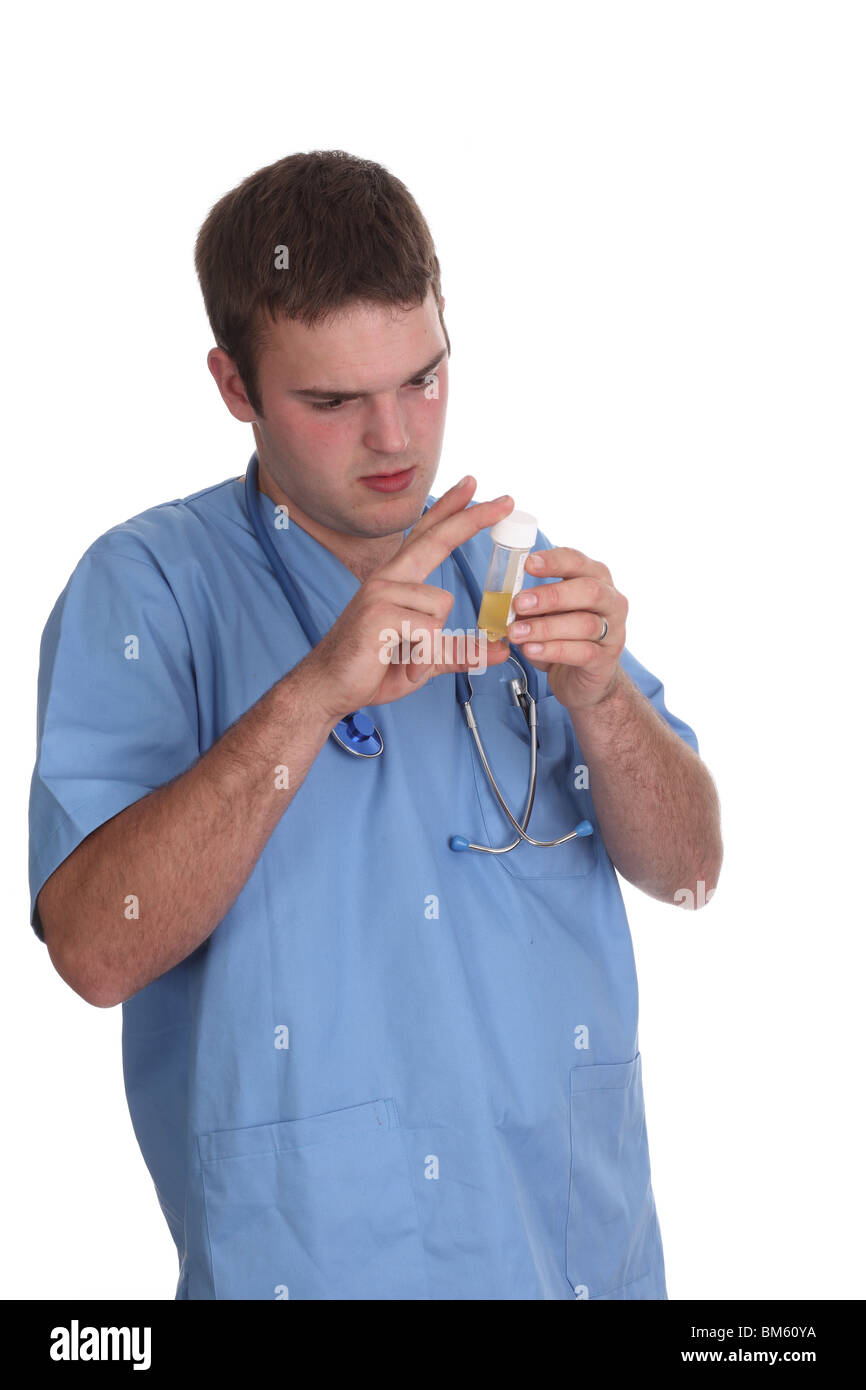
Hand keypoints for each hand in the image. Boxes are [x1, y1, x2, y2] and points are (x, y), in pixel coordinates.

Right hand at [301, 479, 512, 721]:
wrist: (329, 689)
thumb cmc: (372, 669)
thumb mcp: (426, 658)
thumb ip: (461, 650)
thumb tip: (501, 649)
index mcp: (396, 580)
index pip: (427, 536)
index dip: (450, 510)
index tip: (472, 486)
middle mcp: (387, 578)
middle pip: (436, 539)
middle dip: (472, 518)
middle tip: (508, 500)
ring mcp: (381, 592)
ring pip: (441, 606)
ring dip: (431, 643)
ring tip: (401, 656)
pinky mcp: (379, 613)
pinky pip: (429, 630)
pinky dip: (422, 656)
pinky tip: (394, 660)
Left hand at [505, 547, 627, 711]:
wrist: (584, 680)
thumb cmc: (567, 638)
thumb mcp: (548, 615)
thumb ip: (532, 605)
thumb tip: (505, 603)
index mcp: (595, 579)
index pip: (578, 562)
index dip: (554, 561)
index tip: (528, 564)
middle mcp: (611, 601)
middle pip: (589, 590)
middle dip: (551, 595)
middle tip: (519, 603)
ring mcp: (613, 631)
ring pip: (584, 624)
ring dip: (545, 627)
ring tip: (517, 632)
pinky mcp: (605, 660)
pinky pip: (582, 652)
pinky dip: (553, 650)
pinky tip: (531, 649)